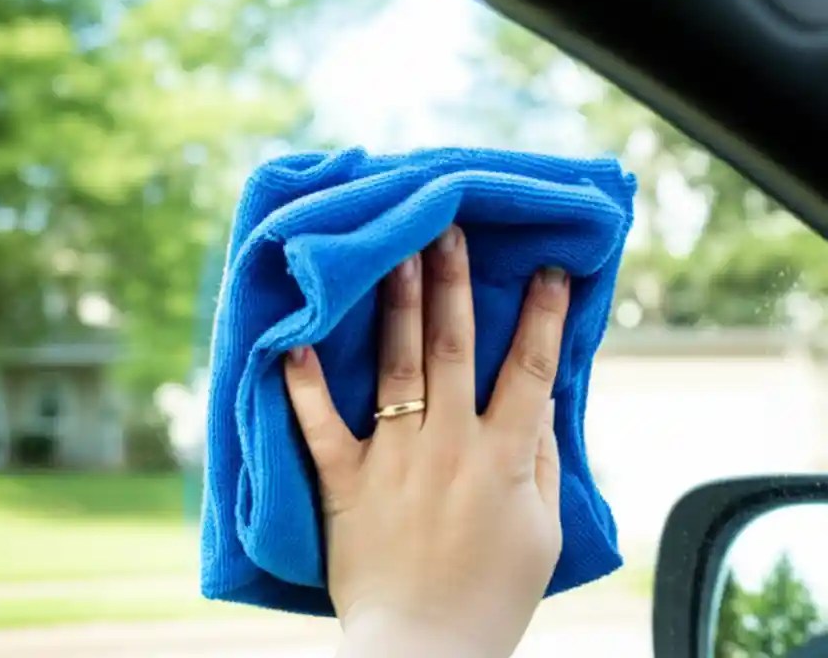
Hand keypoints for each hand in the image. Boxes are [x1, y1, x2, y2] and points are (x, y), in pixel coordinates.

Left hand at [284, 225, 567, 657]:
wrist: (426, 649)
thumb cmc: (491, 596)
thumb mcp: (541, 533)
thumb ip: (543, 464)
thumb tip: (546, 404)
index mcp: (503, 458)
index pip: (531, 371)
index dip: (544, 317)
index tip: (551, 269)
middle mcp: (448, 446)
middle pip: (453, 350)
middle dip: (453, 284)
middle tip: (449, 228)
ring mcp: (392, 461)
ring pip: (395, 370)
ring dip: (394, 307)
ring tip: (394, 253)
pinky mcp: (345, 483)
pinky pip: (319, 428)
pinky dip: (303, 386)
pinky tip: (292, 341)